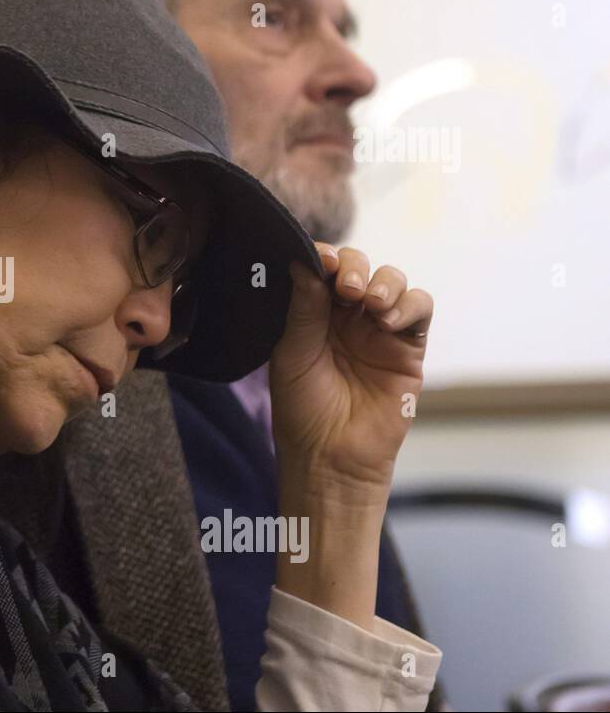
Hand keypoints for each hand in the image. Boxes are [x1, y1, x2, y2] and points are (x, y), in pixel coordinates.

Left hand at [270, 242, 433, 500]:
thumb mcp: (292, 354)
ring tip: (370, 304)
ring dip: (384, 282)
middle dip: (354, 266)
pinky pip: (419, 309)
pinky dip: (408, 305)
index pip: (322, 268)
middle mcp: (346, 316)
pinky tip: (387, 321)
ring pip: (392, 281)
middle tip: (346, 287)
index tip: (322, 259)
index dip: (324, 256)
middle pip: (359, 266)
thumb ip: (303, 308)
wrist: (331, 455)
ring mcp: (379, 329)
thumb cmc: (303, 408)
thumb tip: (304, 261)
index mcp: (312, 313)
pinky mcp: (408, 347)